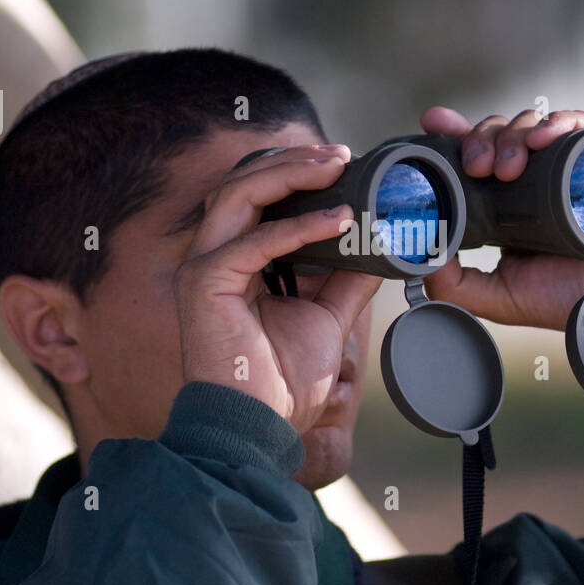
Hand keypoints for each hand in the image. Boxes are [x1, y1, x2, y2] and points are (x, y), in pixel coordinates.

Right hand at [175, 145, 381, 430]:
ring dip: (290, 174)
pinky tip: (337, 221)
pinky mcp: (204, 284)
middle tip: (343, 154)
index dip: (296, 173)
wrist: (257, 430)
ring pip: (239, 194)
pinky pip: (254, 241)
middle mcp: (212, 256)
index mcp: (234, 261)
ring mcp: (202, 267)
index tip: (345, 163)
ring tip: (337, 166)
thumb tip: (381, 246)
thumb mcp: (328, 318)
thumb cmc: (281, 383)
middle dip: (294, 161)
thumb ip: (347, 279)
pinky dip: (298, 226)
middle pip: (244, 183)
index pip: (258, 197)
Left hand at [419, 107, 583, 329]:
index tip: (432, 122)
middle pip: (499, 133)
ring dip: (511, 135)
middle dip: (479, 140)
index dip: (453, 136)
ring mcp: (575, 158)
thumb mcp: (502, 297)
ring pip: (532, 122)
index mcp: (511, 198)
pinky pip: (579, 122)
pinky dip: (555, 123)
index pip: (477, 156)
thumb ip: (456, 286)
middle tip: (474, 167)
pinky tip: (540, 139)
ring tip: (505, 167)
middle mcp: (540, 172)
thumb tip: (420, 259)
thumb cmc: (577, 296)